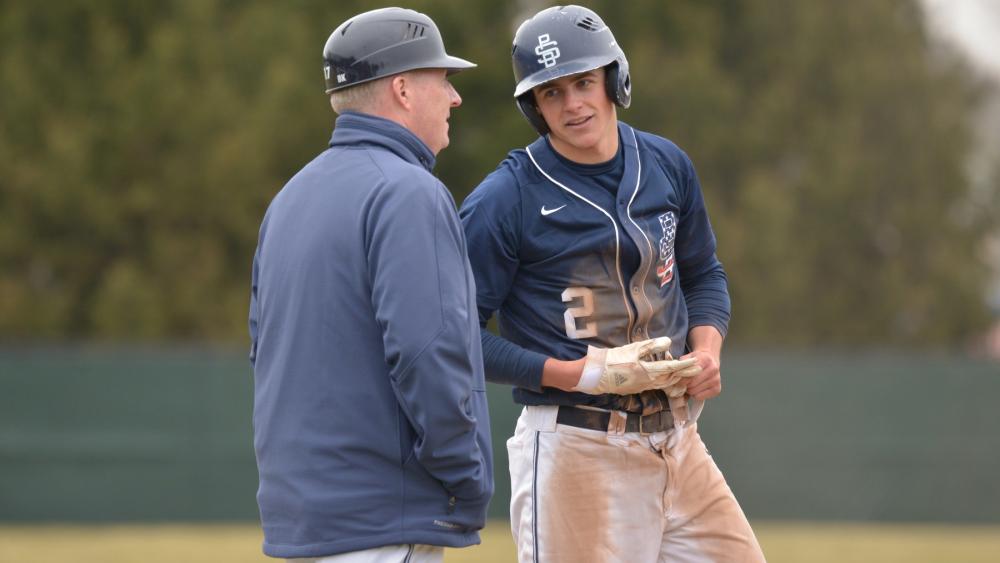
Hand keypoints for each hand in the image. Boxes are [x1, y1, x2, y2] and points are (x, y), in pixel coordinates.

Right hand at [573, 337, 699, 394]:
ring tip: (686, 375)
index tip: (697, 362)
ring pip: (665, 384)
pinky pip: (656, 386)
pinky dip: (666, 382)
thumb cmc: (612, 360)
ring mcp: (642, 386)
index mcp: (648, 371)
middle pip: (672, 379)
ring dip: (677, 379)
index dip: (686, 365)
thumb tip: (668, 342)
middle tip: (698, 370)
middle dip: (686, 374)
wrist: (595, 376)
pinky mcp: (636, 388)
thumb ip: (651, 346)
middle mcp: (648, 382)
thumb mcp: (632, 349)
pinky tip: (666, 378)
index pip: (672, 369)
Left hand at [676, 349, 721, 400]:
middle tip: (683, 383)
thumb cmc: (697, 360)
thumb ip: (682, 364)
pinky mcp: (717, 389)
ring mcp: (716, 380)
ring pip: (696, 391)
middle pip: (693, 384)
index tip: (678, 380)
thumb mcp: (688, 357)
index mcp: (705, 360)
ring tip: (690, 385)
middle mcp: (713, 369)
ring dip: (690, 390)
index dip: (683, 378)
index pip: (691, 372)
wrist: (710, 360)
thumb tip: (675, 374)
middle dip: (685, 385)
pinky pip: (701, 397)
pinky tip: (696, 389)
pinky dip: (695, 395)